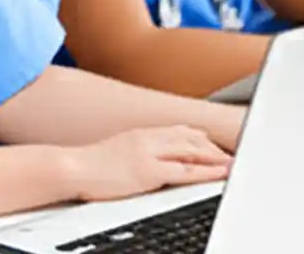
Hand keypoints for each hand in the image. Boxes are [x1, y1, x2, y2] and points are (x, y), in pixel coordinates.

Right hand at [65, 126, 231, 202]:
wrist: (72, 167)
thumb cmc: (90, 164)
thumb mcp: (118, 150)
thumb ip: (137, 150)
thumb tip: (150, 159)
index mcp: (142, 133)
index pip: (179, 131)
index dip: (200, 138)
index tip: (213, 143)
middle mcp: (148, 138)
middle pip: (190, 138)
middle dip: (212, 147)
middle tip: (230, 154)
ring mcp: (149, 153)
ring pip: (192, 151)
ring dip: (215, 157)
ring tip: (232, 163)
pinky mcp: (148, 171)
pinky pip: (184, 171)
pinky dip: (205, 172)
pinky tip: (217, 173)